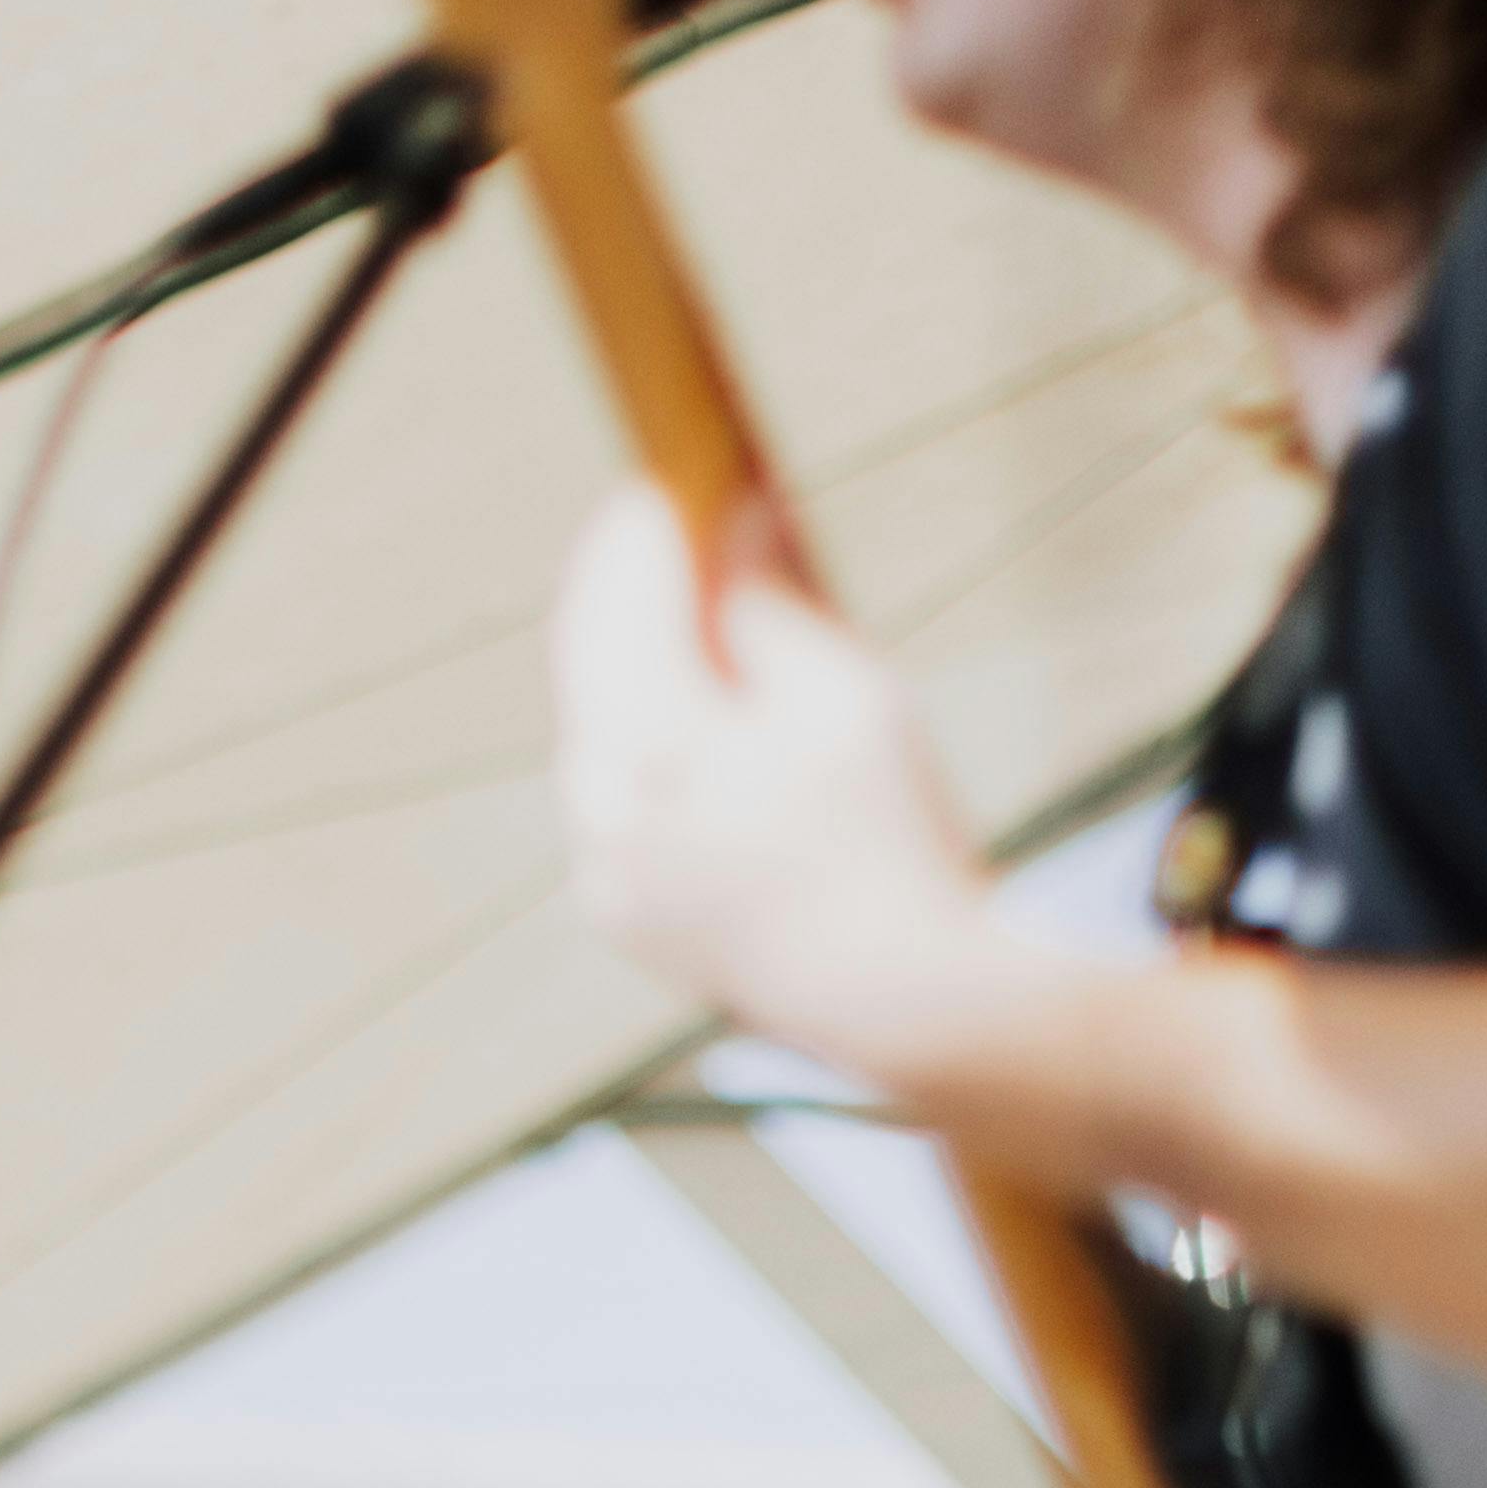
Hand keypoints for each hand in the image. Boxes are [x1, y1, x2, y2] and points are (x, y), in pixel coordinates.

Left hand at [551, 479, 999, 1083]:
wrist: (898, 997)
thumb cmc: (887, 836)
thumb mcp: (845, 695)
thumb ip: (771, 605)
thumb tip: (734, 523)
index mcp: (656, 744)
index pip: (616, 605)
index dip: (635, 538)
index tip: (660, 490)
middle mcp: (608, 810)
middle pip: (587, 666)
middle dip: (619, 595)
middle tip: (657, 538)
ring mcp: (606, 872)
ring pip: (594, 739)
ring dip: (626, 675)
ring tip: (680, 628)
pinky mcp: (622, 917)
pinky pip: (610, 809)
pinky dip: (636, 755)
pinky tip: (685, 732)